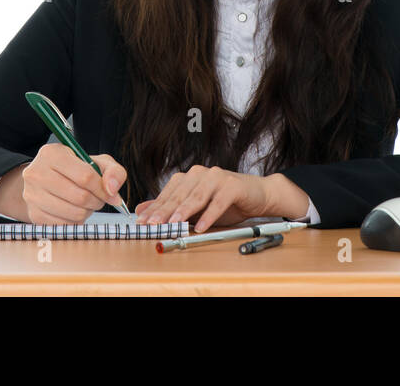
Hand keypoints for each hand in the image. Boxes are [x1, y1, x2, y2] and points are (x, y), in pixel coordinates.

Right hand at [21, 143, 128, 224]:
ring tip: (86, 204)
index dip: (103, 189)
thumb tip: (112, 190)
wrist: (47, 180)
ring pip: (74, 213)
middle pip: (80, 197)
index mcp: (52, 153)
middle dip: (97, 201)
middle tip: (98, 199)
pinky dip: (75, 221)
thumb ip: (113, 171)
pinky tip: (74, 211)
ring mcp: (32, 195)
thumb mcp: (97, 162)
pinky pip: (65, 225)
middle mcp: (36, 173)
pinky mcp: (34, 214)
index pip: (85, 176)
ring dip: (87, 212)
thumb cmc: (76, 170)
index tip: (110, 194)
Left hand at [135, 165, 275, 232]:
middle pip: (180, 194)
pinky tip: (201, 227)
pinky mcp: (232, 185)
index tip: (142, 222)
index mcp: (190, 177)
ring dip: (184, 211)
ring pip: (197, 196)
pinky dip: (209, 215)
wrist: (258, 195)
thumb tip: (141, 210)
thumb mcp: (196, 208)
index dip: (154, 208)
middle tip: (153, 224)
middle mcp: (201, 173)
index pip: (168, 193)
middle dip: (164, 211)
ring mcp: (217, 177)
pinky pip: (218, 202)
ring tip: (173, 224)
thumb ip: (171, 208)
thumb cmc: (226, 202)